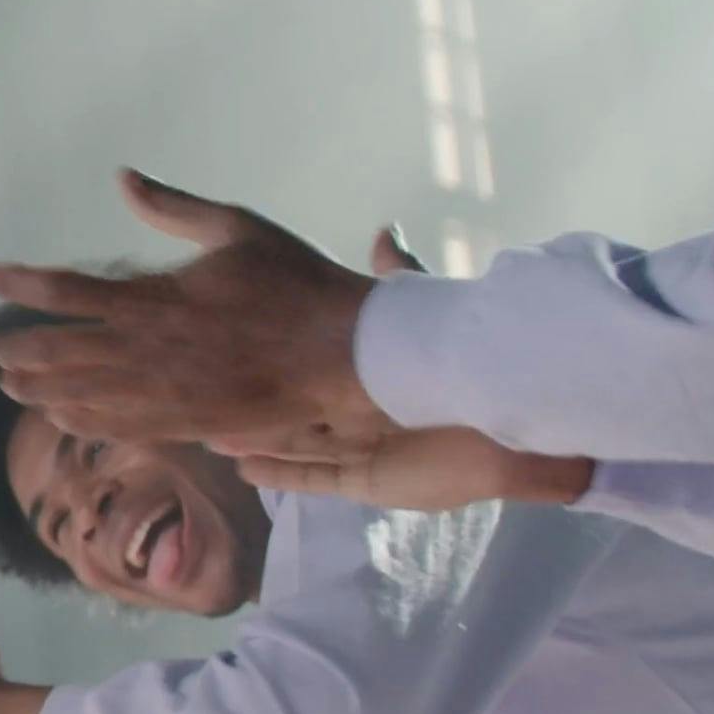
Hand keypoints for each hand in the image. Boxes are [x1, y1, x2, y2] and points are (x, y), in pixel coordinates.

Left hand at [0, 170, 385, 449]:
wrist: (347, 352)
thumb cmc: (296, 283)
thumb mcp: (237, 228)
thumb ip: (173, 208)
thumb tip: (123, 178)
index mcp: (155, 297)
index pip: (66, 291)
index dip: (21, 284)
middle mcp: (148, 349)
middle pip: (58, 352)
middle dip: (18, 350)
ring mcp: (163, 392)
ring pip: (78, 395)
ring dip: (37, 390)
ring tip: (12, 385)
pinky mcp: (185, 423)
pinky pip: (116, 426)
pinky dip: (80, 421)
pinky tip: (60, 417)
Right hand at [203, 234, 594, 509]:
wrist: (512, 428)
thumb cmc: (467, 366)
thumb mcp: (425, 308)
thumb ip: (400, 276)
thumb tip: (381, 232)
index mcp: (371, 373)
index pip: (311, 366)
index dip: (274, 359)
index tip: (232, 343)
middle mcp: (361, 411)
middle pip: (294, 407)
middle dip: (252, 402)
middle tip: (202, 392)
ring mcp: (362, 448)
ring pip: (294, 441)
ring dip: (253, 436)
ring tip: (206, 430)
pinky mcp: (366, 481)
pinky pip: (313, 478)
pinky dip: (278, 472)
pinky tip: (240, 463)